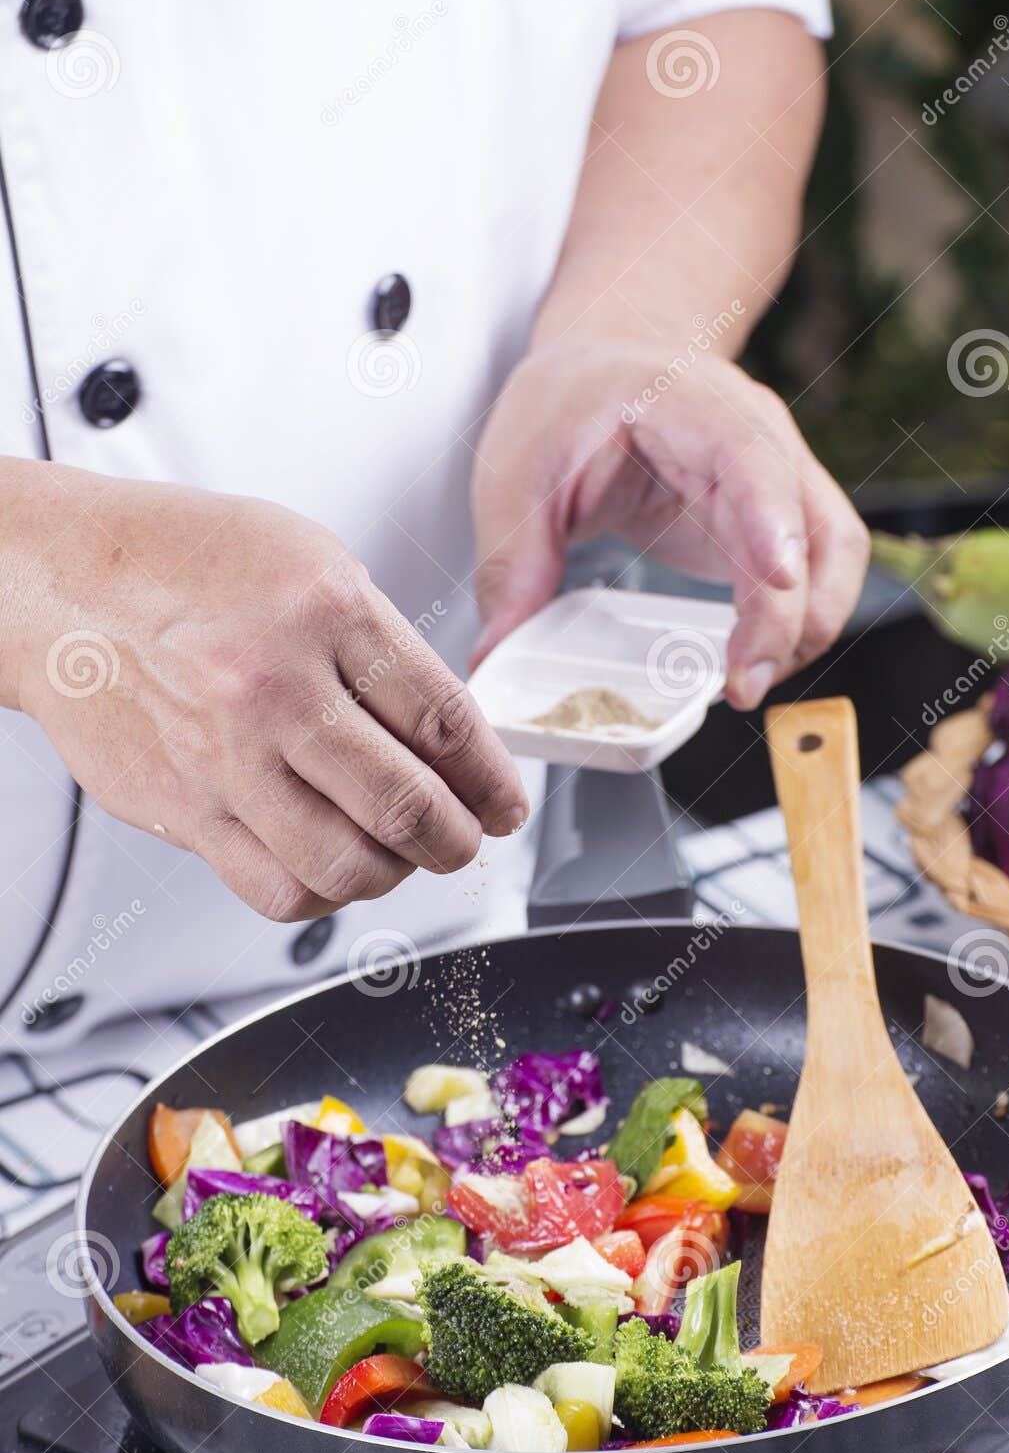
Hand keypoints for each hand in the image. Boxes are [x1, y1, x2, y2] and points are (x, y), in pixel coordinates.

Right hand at [9, 465, 526, 919]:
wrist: (59, 582)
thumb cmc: (179, 563)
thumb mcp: (306, 558)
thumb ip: (379, 646)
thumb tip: (445, 736)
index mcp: (323, 609)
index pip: (443, 719)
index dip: (492, 778)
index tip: (506, 803)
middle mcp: (274, 686)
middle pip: (406, 805)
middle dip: (457, 839)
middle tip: (466, 839)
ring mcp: (224, 756)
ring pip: (347, 864)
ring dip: (396, 875)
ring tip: (400, 856)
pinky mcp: (185, 808)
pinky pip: (276, 889)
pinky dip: (324, 895)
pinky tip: (332, 867)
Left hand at [472, 342, 868, 708]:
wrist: (603, 371)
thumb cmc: (571, 402)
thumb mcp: (517, 470)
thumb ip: (512, 559)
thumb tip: (501, 647)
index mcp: (696, 405)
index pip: (754, 459)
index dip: (773, 521)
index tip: (779, 582)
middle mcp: (758, 439)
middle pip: (813, 527)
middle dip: (791, 614)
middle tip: (743, 680)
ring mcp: (777, 483)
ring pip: (834, 558)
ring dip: (805, 629)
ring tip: (748, 683)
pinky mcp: (773, 526)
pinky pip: (813, 580)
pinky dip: (793, 628)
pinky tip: (751, 663)